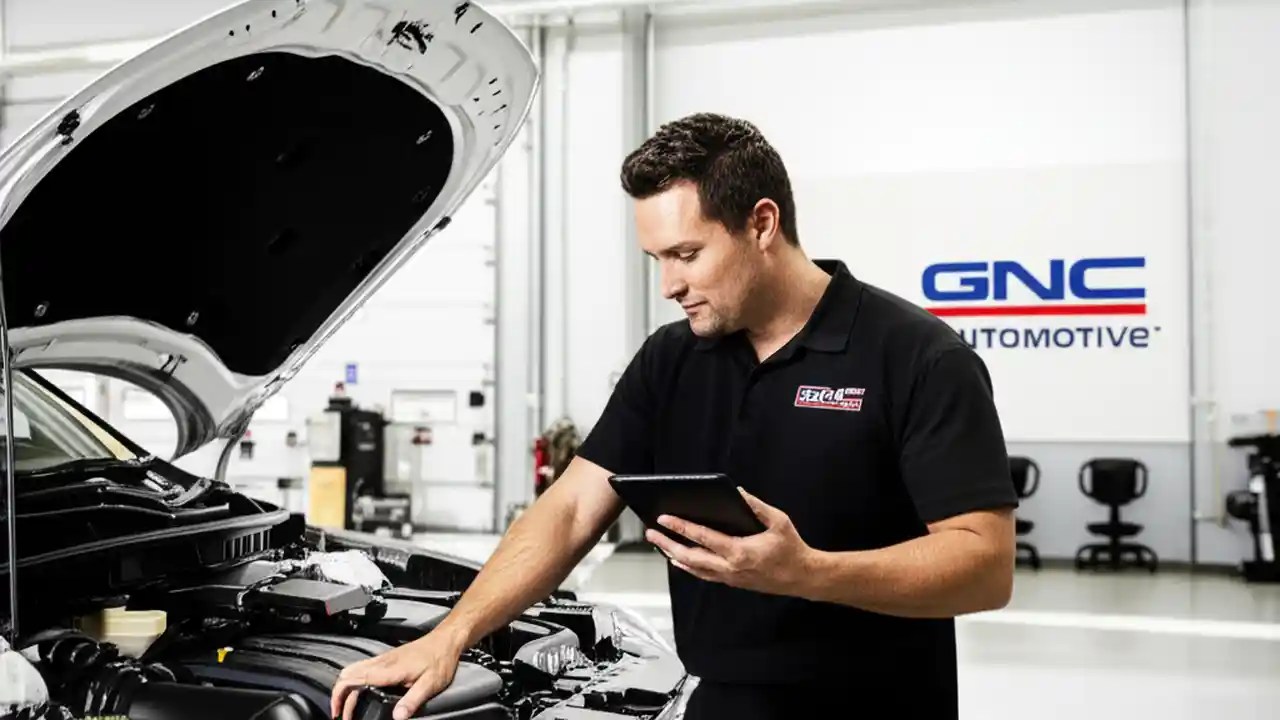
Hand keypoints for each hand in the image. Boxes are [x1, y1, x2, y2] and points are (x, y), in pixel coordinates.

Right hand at [330, 627, 465, 719]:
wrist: (446, 640)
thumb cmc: (440, 658)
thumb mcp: (430, 683)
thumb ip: (412, 700)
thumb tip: (397, 716)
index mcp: (388, 669)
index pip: (353, 678)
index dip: (340, 696)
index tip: (338, 712)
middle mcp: (382, 662)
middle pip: (348, 674)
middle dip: (339, 694)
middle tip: (340, 713)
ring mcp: (384, 659)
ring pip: (354, 671)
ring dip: (347, 689)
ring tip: (348, 708)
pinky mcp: (388, 659)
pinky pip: (364, 669)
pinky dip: (355, 682)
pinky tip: (361, 693)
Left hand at [645, 487, 813, 596]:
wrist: (802, 577)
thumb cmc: (791, 548)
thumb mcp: (778, 521)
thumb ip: (756, 506)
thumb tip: (737, 493)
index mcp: (739, 551)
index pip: (702, 537)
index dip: (681, 527)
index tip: (664, 519)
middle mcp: (730, 568)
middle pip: (690, 556)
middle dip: (668, 543)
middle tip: (651, 533)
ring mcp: (729, 578)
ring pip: (694, 569)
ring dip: (674, 555)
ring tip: (659, 545)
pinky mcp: (732, 582)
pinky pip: (704, 575)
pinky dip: (688, 567)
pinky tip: (679, 559)